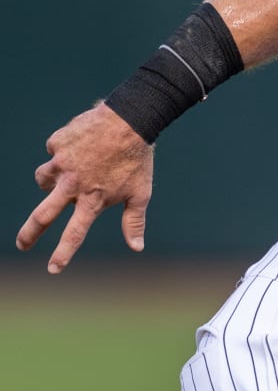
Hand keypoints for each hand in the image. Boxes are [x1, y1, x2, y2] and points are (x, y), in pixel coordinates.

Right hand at [16, 103, 153, 272]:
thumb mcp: (141, 193)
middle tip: (22, 245)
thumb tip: (137, 248)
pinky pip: (53, 153)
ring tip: (68, 175)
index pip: (75, 233)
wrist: (131, 120)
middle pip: (43, 214)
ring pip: (43, 180)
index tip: (52, 270)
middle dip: (29, 233)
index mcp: (94, 199)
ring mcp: (62, 164)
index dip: (62, 253)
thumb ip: (134, 222)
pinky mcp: (57, 145)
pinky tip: (81, 145)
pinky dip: (64, 153)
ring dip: (51, 182)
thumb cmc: (137, 161)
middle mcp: (74, 184)